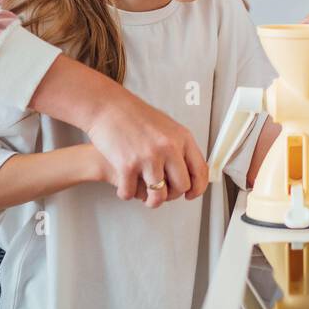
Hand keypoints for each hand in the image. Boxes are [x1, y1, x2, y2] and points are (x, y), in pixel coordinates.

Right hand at [85, 87, 208, 207]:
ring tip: (145, 197)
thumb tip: (188, 170)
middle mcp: (168, 148)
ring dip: (152, 201)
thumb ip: (178, 147)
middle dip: (172, 195)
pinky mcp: (127, 166)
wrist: (107, 106)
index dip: (198, 188)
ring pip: (159, 196)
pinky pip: (131, 193)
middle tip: (162, 192)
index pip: (200, 170)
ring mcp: (148, 157)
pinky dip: (126, 193)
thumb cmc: (134, 115)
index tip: (191, 194)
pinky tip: (124, 186)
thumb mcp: (166, 127)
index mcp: (182, 138)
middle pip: (181, 186)